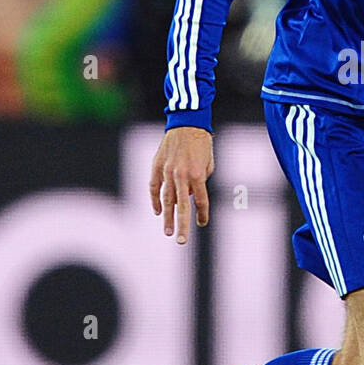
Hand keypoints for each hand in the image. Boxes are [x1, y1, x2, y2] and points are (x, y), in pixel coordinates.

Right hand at [149, 127, 213, 242]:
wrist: (187, 123)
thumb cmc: (202, 143)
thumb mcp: (209, 163)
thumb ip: (201, 181)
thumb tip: (191, 196)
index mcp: (197, 175)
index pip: (200, 201)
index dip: (202, 214)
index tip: (202, 223)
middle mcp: (182, 176)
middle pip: (182, 206)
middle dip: (182, 225)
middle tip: (181, 240)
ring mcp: (167, 171)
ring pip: (166, 199)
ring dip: (167, 217)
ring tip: (168, 231)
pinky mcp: (157, 166)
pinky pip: (154, 187)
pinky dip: (155, 200)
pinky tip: (157, 211)